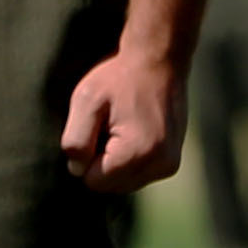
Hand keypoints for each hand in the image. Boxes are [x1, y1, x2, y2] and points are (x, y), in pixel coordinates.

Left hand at [61, 39, 179, 190]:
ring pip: (123, 183)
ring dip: (115, 161)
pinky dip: (129, 159)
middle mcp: (160, 165)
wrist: (158, 61)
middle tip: (111, 124)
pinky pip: (137, 175)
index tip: (98, 125)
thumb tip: (77, 170)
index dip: (87, 155)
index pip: (94, 180)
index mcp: (138, 152)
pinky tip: (134, 131)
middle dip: (102, 160)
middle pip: (110, 186)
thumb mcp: (86, 100)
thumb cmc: (118, 78)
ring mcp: (169, 166)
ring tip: (123, 126)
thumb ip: (76, 140)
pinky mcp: (171, 163)